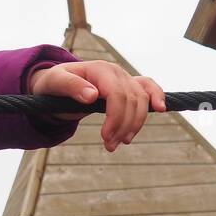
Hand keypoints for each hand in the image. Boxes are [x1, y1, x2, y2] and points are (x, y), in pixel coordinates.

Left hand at [27, 60, 165, 152]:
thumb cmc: (54, 83)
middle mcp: (116, 72)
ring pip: (142, 100)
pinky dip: (157, 96)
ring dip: (135, 124)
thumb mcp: (55, 82)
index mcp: (100, 69)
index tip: (105, 137)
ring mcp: (124, 78)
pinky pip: (148, 88)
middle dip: (123, 126)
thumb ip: (71, 86)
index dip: (115, 117)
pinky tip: (161, 109)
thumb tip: (92, 95)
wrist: (57, 83)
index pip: (117, 94)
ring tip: (121, 142)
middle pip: (132, 100)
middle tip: (110, 146)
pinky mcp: (128, 86)